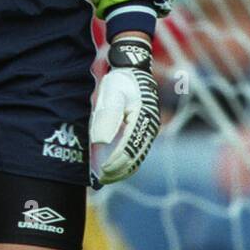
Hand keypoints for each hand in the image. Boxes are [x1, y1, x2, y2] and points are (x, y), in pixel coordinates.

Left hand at [90, 37, 159, 186]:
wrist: (133, 71)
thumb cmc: (120, 81)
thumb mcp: (111, 95)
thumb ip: (106, 117)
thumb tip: (100, 141)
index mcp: (142, 118)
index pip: (128, 147)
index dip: (115, 162)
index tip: (102, 171)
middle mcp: (149, 127)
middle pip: (134, 156)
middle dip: (118, 170)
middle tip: (101, 179)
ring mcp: (148, 130)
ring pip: (137, 157)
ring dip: (122, 170)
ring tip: (105, 179)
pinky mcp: (143, 131)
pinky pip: (136, 152)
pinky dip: (126, 163)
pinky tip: (114, 170)